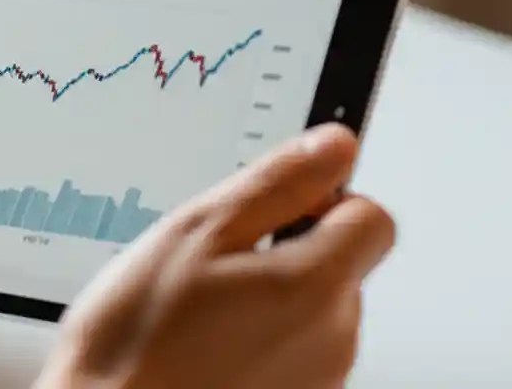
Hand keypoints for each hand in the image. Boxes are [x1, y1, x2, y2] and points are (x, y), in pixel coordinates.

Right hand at [37, 124, 394, 388]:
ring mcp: (318, 377)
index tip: (274, 203)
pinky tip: (201, 339)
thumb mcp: (196, 231)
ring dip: (267, 293)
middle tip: (212, 257)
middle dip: (286, 247)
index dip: (323, 197)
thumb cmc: (139, 339)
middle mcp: (334, 338)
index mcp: (317, 286)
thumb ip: (276, 183)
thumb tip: (333, 146)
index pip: (372, 215)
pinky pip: (290, 348)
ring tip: (198, 303)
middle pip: (341, 262)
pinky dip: (255, 335)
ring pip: (312, 307)